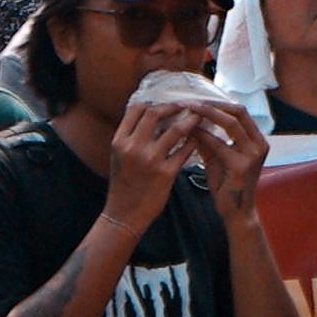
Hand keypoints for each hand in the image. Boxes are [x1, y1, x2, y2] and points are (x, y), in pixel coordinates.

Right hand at [104, 97, 209, 228]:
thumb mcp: (119, 157)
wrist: (124, 214)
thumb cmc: (124, 185)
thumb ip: (132, 137)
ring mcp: (150, 159)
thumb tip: (151, 116)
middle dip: (173, 106)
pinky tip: (198, 140)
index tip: (165, 101)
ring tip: (197, 117)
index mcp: (119, 141)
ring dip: (189, 120)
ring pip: (175, 129)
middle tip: (185, 105)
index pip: (136, 109)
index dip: (152, 101)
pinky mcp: (166, 173)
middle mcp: (133, 147)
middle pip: (155, 113)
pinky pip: (185, 150)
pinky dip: (193, 142)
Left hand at [194, 100, 273, 211]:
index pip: (240, 111)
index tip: (199, 99)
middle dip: (214, 104)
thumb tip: (190, 120)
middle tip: (193, 101)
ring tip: (190, 111)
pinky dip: (204, 136)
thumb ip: (208, 140)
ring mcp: (252, 155)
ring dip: (209, 115)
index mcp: (257, 140)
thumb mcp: (218, 158)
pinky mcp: (241, 166)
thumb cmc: (227, 186)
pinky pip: (220, 144)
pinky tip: (190, 132)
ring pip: (231, 123)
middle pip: (238, 112)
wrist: (236, 214)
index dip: (219, 103)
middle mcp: (259, 144)